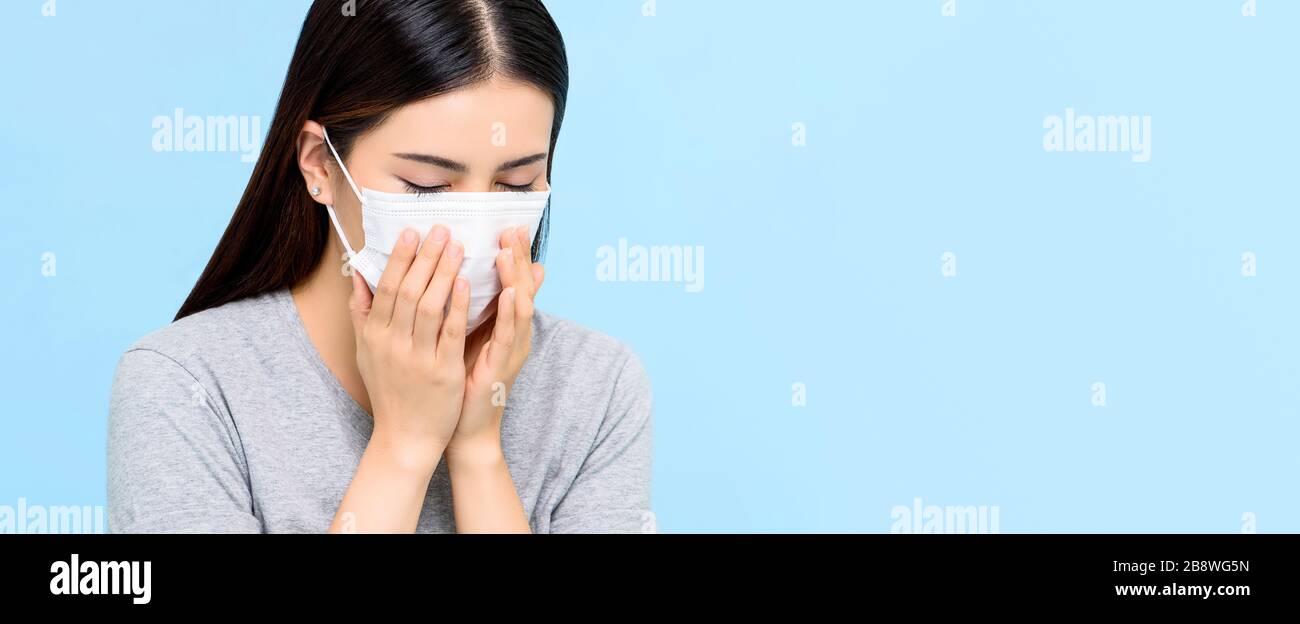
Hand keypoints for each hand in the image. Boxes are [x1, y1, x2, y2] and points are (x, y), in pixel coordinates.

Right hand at [349, 225, 468, 471]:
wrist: (405, 437)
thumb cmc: (390, 391)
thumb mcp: (366, 351)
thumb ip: (363, 312)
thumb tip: (357, 273)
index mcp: (375, 335)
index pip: (386, 287)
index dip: (400, 258)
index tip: (412, 231)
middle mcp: (392, 343)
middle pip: (408, 291)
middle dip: (425, 257)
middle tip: (441, 229)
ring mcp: (417, 358)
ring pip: (429, 307)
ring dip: (443, 273)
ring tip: (457, 247)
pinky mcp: (442, 372)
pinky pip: (450, 333)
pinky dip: (458, 306)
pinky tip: (467, 284)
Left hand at [446, 226, 543, 458]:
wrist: (463, 428)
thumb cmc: (460, 381)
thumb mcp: (464, 337)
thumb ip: (464, 308)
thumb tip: (455, 276)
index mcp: (503, 326)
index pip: (511, 282)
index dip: (512, 254)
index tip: (506, 225)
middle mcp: (514, 334)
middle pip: (521, 287)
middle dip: (518, 257)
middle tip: (513, 228)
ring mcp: (512, 350)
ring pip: (519, 306)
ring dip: (516, 277)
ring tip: (509, 250)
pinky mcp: (503, 366)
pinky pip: (510, 334)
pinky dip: (511, 311)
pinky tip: (509, 292)